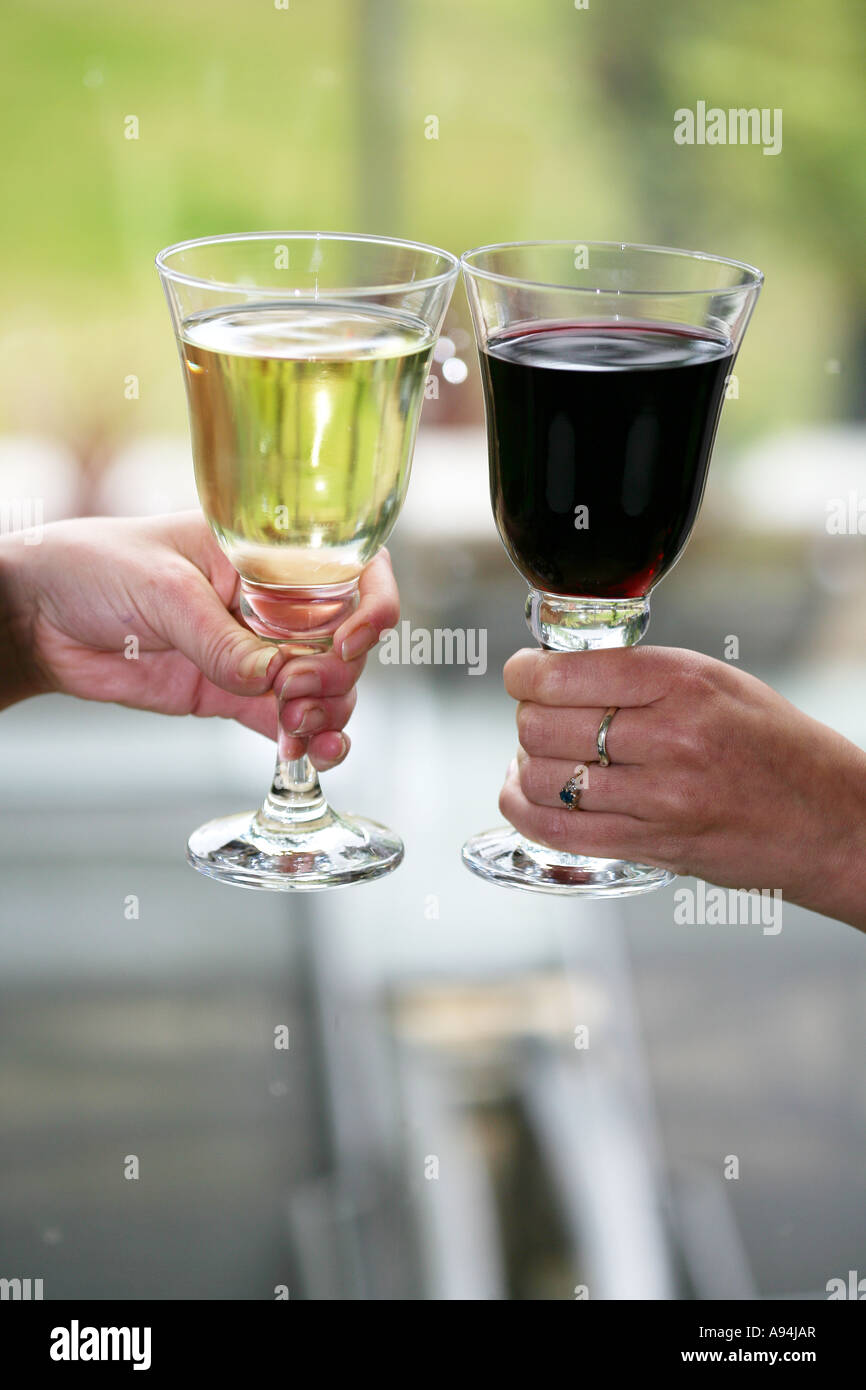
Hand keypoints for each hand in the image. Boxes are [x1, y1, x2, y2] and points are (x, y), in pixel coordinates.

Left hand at [0, 512, 397, 771]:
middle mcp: (272, 602)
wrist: (38, 617)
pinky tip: (309, 758)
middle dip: (338, 675)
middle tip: (298, 695)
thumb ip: (219, 637)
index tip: (351, 641)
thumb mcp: (162, 588)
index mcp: (267, 554)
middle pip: (344, 642)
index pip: (352, 570)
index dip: (371, 605)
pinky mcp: (233, 694)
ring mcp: (257, 651)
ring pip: (325, 687)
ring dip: (327, 714)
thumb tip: (274, 680)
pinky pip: (286, 721)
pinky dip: (306, 742)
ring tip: (299, 732)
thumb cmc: (95, 567)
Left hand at [500, 646, 865, 930]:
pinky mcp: (650, 846)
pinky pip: (557, 831)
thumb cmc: (774, 745)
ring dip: (526, 765)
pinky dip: (525, 809)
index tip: (523, 674)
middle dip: (528, 717)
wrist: (830, 819)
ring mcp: (659, 799)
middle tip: (543, 717)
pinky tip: (526, 793)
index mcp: (683, 682)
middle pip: (543, 726)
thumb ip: (639, 674)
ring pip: (541, 779)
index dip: (525, 673)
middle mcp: (669, 738)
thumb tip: (558, 671)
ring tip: (543, 756)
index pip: (565, 674)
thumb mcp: (716, 681)